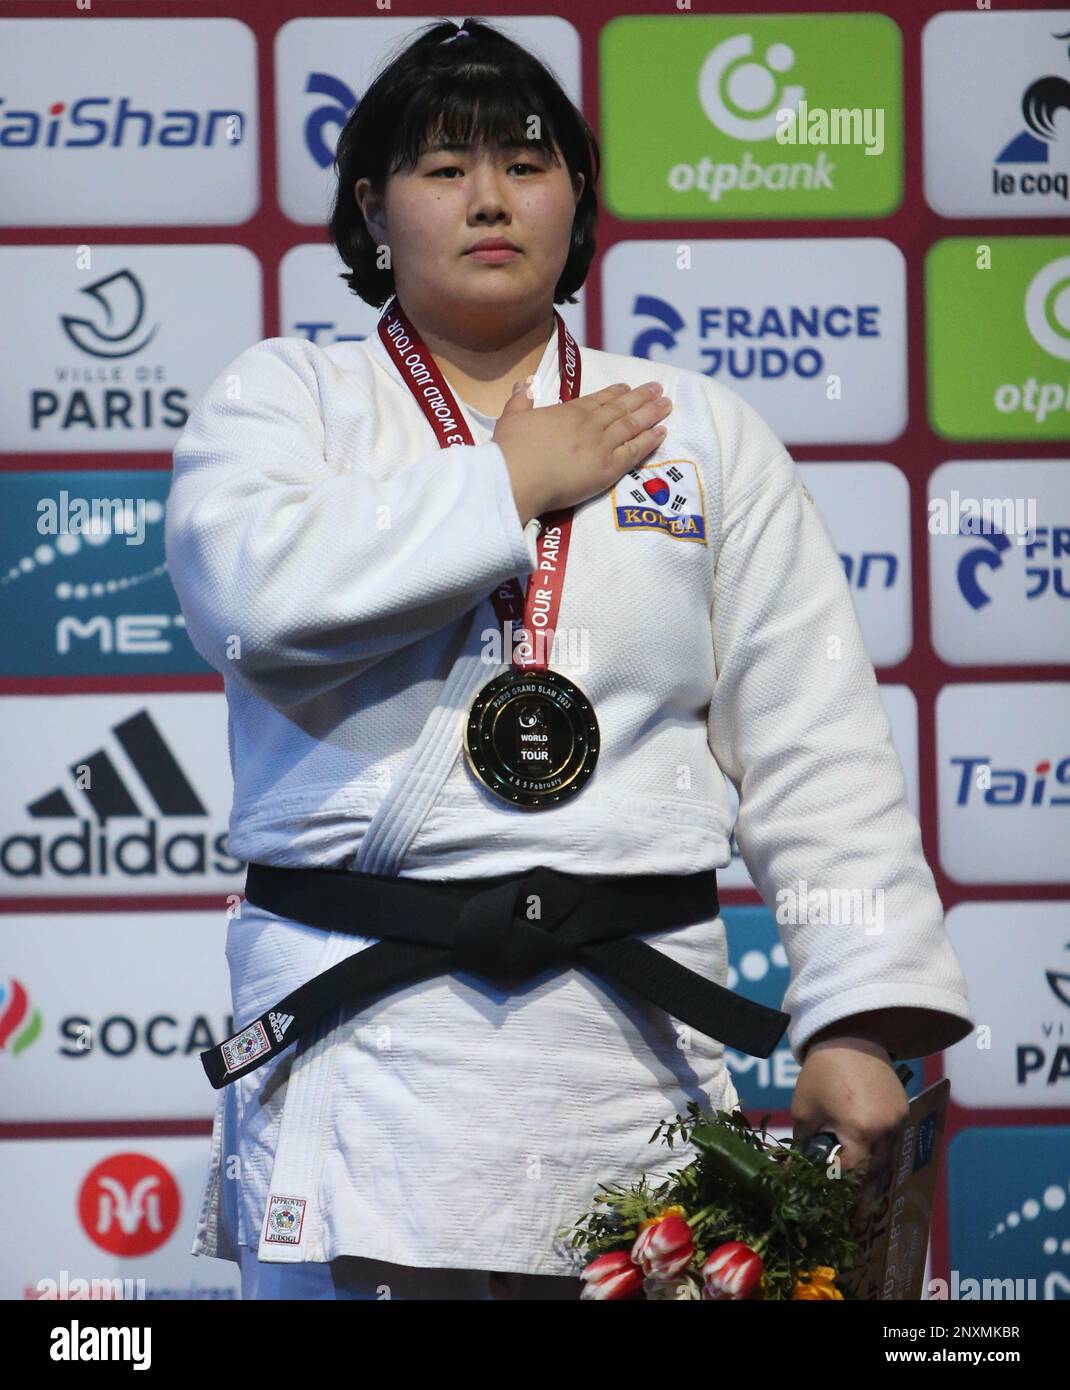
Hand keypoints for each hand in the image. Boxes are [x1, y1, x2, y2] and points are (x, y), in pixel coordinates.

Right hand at [494, 378, 672, 525]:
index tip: (627, 387)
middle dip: (641, 397)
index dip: (614, 392)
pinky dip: (650, 440)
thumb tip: (524, 383)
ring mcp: (601, 445)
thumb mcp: (510, 419)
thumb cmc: (510, 451)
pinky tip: (662, 432)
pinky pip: (635, 451)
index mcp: (567, 412)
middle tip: (658, 388)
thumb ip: (520, 400)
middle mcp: (589, 424)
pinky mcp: (608, 468)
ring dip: (651, 413)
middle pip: (620, 408)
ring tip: (667, 404)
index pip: (597, 399)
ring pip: (632, 425)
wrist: (517, 477)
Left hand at [792, 1034, 908, 1231]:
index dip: (844, 1196)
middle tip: (854, 1220)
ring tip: (863, 1199)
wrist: (849, 1035)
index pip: (855, 1175)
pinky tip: (872, 1166)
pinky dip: (883, 1154)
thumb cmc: (821, 1073)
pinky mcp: (904, 1110)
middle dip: (864, 1196)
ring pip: (889, 1159)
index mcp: (861, 1131)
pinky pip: (895, 1142)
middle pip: (877, 1173)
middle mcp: (887, 1129)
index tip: (841, 1218)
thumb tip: (796, 1174)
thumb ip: (805, 1146)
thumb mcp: (806, 1110)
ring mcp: (899, 1120)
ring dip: (875, 1176)